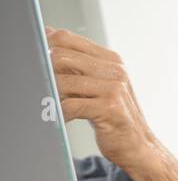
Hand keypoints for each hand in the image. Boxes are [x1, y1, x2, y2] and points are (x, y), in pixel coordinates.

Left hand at [47, 27, 161, 173]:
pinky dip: (62, 114)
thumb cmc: (113, 116)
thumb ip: (77, 62)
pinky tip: (65, 119)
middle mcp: (115, 71)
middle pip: (59, 57)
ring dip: (55, 97)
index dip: (44, 47)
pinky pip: (71, 106)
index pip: (66, 38)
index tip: (37, 63)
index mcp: (111, 60)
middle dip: (47, 74)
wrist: (138, 146)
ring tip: (59, 107)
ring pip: (63, 82)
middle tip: (48, 90)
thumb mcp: (98, 84)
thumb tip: (48, 34)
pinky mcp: (111, 109)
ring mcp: (115, 89)